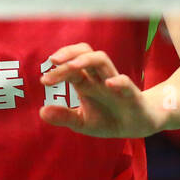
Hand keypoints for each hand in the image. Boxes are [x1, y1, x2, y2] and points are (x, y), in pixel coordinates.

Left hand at [39, 43, 162, 138]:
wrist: (137, 126)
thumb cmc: (108, 119)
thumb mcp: (82, 122)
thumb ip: (64, 116)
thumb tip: (42, 111)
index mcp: (87, 82)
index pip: (70, 67)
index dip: (57, 69)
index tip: (44, 80)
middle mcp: (99, 77)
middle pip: (84, 53)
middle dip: (68, 53)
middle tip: (53, 61)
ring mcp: (115, 83)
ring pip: (102, 59)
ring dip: (86, 60)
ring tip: (72, 67)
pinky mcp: (131, 94)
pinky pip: (126, 82)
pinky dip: (117, 81)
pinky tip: (108, 84)